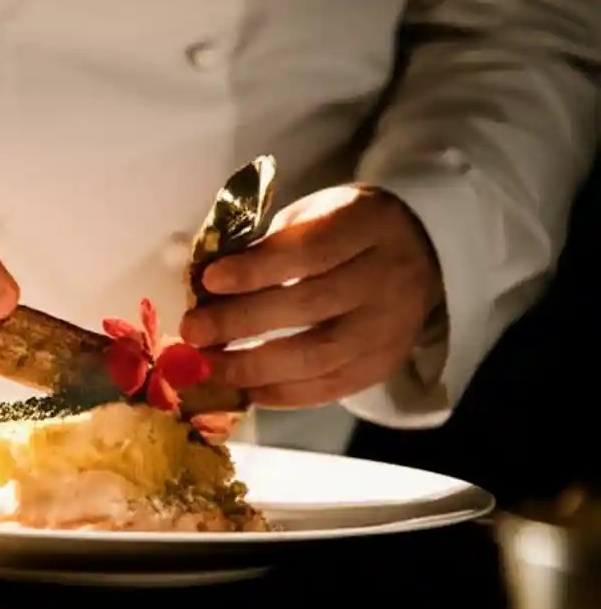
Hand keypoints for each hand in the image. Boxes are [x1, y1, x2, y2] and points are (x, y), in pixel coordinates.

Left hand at [179, 185, 443, 407]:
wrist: (415, 257)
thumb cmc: (341, 232)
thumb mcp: (310, 214)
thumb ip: (265, 242)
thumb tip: (205, 285)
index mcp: (367, 223)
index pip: (309, 250)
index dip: (256, 269)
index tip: (209, 281)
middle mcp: (388, 276)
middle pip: (310, 305)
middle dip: (242, 321)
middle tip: (193, 331)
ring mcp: (390, 327)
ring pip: (318, 355)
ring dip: (253, 366)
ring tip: (208, 365)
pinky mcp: (383, 365)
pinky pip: (329, 388)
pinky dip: (280, 393)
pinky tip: (243, 388)